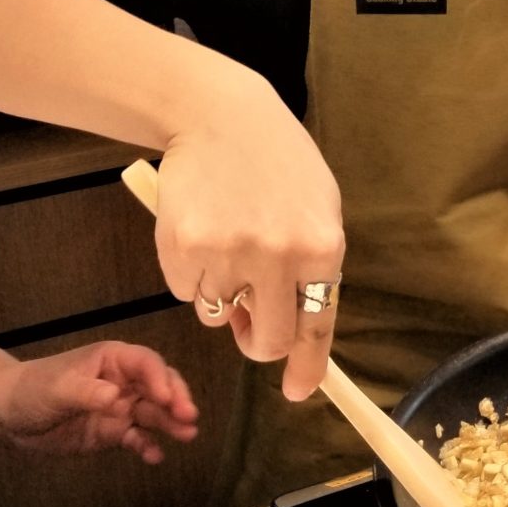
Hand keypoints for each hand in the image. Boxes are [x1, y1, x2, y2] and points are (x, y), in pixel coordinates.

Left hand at [0, 343, 198, 462]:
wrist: (9, 416)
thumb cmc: (32, 390)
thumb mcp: (57, 389)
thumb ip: (86, 392)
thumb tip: (114, 397)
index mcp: (113, 360)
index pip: (146, 364)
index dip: (160, 378)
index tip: (166, 397)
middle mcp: (124, 382)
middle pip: (160, 387)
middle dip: (176, 400)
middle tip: (189, 416)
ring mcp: (121, 408)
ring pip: (155, 414)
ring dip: (172, 423)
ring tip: (188, 435)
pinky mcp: (114, 432)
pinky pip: (138, 438)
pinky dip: (148, 446)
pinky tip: (155, 457)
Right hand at [152, 66, 345, 400]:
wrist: (220, 115)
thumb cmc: (277, 164)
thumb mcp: (317, 209)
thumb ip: (310, 270)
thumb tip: (286, 331)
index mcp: (323, 247)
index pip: (317, 326)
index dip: (306, 367)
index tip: (298, 391)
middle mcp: (279, 256)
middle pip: (266, 340)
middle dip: (257, 340)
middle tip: (250, 322)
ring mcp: (229, 254)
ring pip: (220, 315)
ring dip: (223, 294)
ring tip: (226, 240)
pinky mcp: (183, 248)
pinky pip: (187, 292)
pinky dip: (191, 273)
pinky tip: (201, 229)